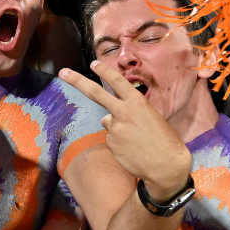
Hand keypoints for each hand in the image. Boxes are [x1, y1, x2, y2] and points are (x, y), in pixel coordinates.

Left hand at [59, 61, 191, 198]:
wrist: (166, 166)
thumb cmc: (164, 141)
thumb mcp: (151, 118)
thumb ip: (128, 113)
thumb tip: (106, 117)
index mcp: (138, 103)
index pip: (117, 82)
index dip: (105, 71)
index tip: (93, 63)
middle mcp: (123, 112)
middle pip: (95, 93)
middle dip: (76, 81)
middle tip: (63, 72)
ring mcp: (114, 128)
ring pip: (108, 122)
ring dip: (118, 128)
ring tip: (136, 140)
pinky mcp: (110, 143)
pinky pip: (111, 138)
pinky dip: (119, 142)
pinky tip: (132, 149)